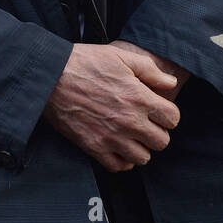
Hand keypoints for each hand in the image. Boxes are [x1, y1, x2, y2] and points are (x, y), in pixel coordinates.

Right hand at [43, 43, 180, 172]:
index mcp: (139, 98)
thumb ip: (149, 69)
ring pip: (143, 158)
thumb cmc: (83, 62)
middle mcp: (130, 121)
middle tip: (142, 123)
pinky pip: (118, 167)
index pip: (173, 119)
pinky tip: (115, 146)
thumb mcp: (118, 56)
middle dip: (155, 132)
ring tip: (129, 136)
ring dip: (139, 148)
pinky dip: (120, 160)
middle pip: (162, 142)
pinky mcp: (93, 146)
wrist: (49, 76)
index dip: (166, 114)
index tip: (155, 110)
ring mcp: (112, 137)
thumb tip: (170, 82)